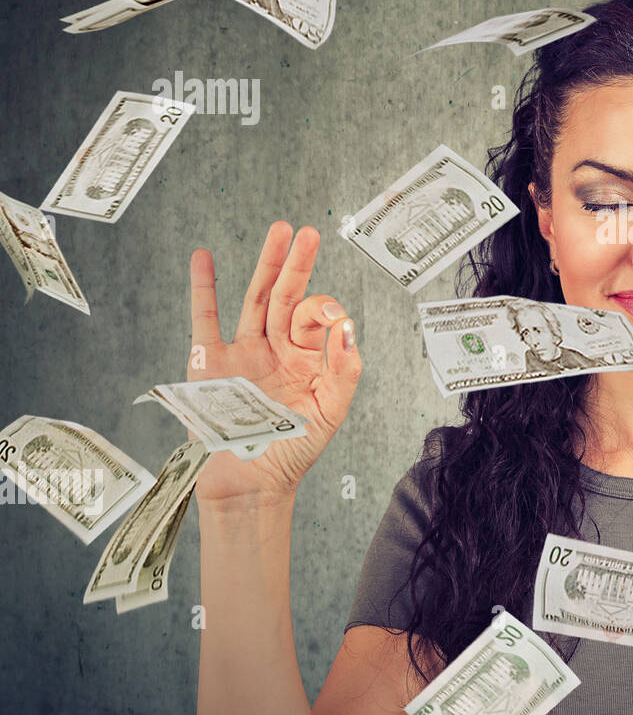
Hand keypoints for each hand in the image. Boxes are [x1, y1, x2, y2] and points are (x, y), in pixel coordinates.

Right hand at [188, 222, 362, 504]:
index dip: (323, 310)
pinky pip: (205, 319)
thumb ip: (343, 369)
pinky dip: (203, 288)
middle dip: (297, 264)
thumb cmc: (293, 450)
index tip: (331, 315)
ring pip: (255, 299)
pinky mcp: (210, 363)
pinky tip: (204, 257)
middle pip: (288, 297)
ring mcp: (244, 352)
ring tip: (278, 231)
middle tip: (307, 232)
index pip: (316, 319)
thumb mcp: (330, 411)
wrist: (251, 483)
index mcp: (308, 358)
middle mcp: (277, 349)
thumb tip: (347, 327)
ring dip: (266, 265)